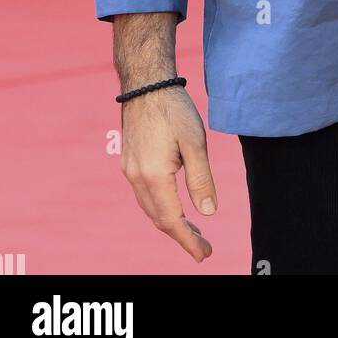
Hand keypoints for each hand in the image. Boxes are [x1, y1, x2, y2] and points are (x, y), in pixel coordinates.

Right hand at [120, 85, 216, 261]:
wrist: (146, 82)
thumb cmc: (174, 108)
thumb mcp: (196, 142)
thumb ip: (201, 179)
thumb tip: (208, 214)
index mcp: (154, 176)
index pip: (172, 221)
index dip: (189, 241)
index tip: (205, 254)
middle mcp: (136, 178)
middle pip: (159, 218)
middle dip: (182, 235)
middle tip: (204, 246)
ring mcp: (129, 170)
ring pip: (150, 208)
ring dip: (171, 221)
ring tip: (193, 228)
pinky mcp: (128, 161)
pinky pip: (144, 195)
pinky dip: (160, 207)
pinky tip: (174, 203)